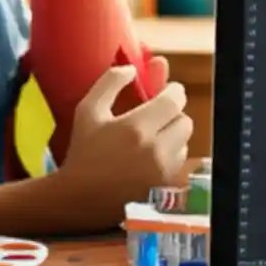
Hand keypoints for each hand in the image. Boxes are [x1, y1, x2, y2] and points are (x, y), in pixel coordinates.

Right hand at [58, 59, 192, 217]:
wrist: (81, 197)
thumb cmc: (83, 151)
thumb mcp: (87, 111)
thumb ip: (109, 83)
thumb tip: (131, 68)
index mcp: (136, 128)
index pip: (174, 100)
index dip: (174, 91)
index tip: (168, 90)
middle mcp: (155, 150)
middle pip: (184, 121)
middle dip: (173, 114)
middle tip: (158, 114)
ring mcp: (162, 171)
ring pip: (184, 142)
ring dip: (173, 134)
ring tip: (153, 136)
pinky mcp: (165, 187)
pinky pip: (179, 162)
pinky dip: (171, 154)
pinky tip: (152, 156)